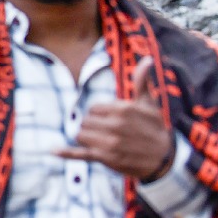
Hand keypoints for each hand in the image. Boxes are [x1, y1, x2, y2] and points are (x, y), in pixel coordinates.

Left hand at [56, 57, 173, 180]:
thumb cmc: (154, 128)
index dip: (98, 114)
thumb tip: (146, 59)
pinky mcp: (105, 159)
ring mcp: (109, 143)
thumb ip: (142, 81)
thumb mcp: (149, 103)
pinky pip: (81, 154)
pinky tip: (53, 150)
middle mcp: (114, 126)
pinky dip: (66, 153)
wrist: (164, 158)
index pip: (93, 108)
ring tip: (101, 140)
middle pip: (84, 121)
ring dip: (86, 137)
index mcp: (122, 110)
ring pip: (80, 135)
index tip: (109, 119)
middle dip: (91, 125)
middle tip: (106, 131)